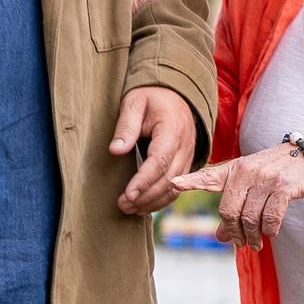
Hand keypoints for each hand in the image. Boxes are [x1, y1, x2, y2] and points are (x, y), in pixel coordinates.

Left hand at [111, 85, 199, 215]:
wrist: (175, 94)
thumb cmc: (151, 97)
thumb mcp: (134, 102)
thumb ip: (126, 126)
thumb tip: (115, 150)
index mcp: (172, 129)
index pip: (160, 160)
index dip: (144, 180)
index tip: (127, 194)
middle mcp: (184, 146)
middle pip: (169, 179)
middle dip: (146, 196)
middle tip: (122, 205)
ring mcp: (187, 156)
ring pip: (175, 187)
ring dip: (153, 202)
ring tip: (129, 209)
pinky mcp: (185, 163)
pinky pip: (177, 187)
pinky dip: (161, 199)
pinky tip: (143, 206)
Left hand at [172, 143, 303, 249]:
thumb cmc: (276, 172)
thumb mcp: (252, 182)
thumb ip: (234, 206)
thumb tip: (221, 237)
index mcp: (235, 168)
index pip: (209, 176)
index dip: (191, 181)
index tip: (174, 184)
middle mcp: (247, 171)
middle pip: (228, 211)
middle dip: (233, 232)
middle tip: (239, 243)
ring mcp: (265, 179)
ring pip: (249, 218)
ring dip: (252, 237)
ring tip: (256, 244)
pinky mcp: (283, 188)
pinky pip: (270, 219)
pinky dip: (269, 231)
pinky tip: (271, 233)